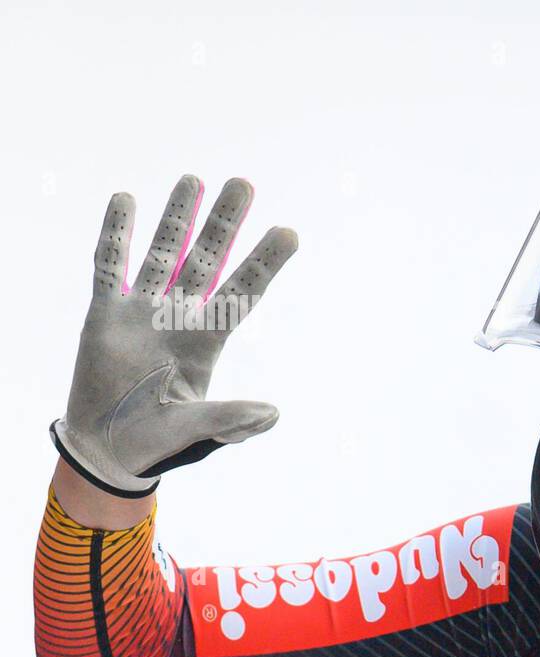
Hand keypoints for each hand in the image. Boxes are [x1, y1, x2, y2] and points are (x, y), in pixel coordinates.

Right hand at [51, 175, 296, 496]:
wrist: (109, 448)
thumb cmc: (158, 439)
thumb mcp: (197, 428)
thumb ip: (231, 419)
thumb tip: (273, 415)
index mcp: (206, 341)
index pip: (243, 293)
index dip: (265, 263)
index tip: (290, 233)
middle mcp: (178, 317)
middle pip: (207, 260)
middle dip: (224, 224)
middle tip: (244, 184)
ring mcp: (141, 311)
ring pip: (163, 253)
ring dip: (176, 218)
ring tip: (194, 180)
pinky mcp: (104, 314)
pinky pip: (110, 267)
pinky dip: (116, 235)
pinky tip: (126, 200)